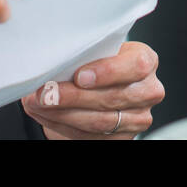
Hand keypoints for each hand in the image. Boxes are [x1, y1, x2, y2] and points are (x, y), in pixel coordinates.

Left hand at [20, 41, 163, 139]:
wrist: (104, 83)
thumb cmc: (101, 61)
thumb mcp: (101, 49)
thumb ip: (88, 53)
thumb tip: (57, 59)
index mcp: (146, 61)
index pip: (136, 66)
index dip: (107, 72)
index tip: (79, 76)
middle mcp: (147, 91)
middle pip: (112, 97)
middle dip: (73, 96)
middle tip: (46, 92)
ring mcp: (138, 117)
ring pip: (99, 121)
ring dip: (62, 113)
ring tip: (39, 102)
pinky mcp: (123, 137)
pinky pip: (90, 136)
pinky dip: (63, 125)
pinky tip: (46, 114)